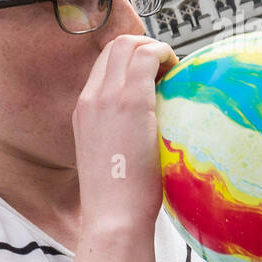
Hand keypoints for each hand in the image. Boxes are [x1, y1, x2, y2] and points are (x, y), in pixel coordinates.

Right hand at [73, 34, 176, 233]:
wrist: (111, 216)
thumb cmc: (117, 200)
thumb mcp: (109, 159)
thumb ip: (119, 136)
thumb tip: (145, 131)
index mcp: (83, 112)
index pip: (104, 66)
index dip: (131, 62)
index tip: (153, 77)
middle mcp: (90, 99)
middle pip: (113, 48)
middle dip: (144, 47)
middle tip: (166, 69)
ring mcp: (106, 97)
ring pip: (127, 44)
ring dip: (155, 49)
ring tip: (173, 71)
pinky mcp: (130, 101)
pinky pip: (147, 56)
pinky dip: (165, 54)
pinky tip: (178, 72)